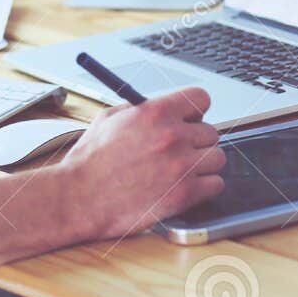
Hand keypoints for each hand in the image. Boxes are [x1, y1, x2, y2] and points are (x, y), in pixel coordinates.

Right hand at [56, 87, 225, 240]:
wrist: (80, 198)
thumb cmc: (90, 161)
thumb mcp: (110, 118)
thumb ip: (141, 109)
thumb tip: (163, 108)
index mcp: (155, 112)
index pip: (201, 99)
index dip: (195, 111)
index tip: (189, 120)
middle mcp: (173, 136)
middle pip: (211, 132)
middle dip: (196, 141)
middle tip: (180, 151)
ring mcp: (181, 166)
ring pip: (217, 158)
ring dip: (203, 164)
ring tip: (182, 171)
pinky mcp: (185, 194)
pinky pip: (215, 184)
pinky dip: (205, 187)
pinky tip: (186, 187)